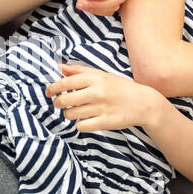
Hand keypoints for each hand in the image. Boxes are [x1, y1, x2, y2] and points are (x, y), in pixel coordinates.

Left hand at [44, 62, 158, 130]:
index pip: (66, 82)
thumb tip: (59, 67)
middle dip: (58, 103)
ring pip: (71, 114)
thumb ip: (80, 70)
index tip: (49, 92)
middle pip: (64, 100)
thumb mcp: (102, 74)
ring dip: (69, 114)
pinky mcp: (105, 123)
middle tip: (60, 103)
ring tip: (76, 111)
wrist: (143, 103)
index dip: (53, 88)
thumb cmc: (120, 87)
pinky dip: (80, 124)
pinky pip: (81, 126)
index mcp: (95, 78)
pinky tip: (86, 120)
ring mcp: (101, 108)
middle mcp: (97, 92)